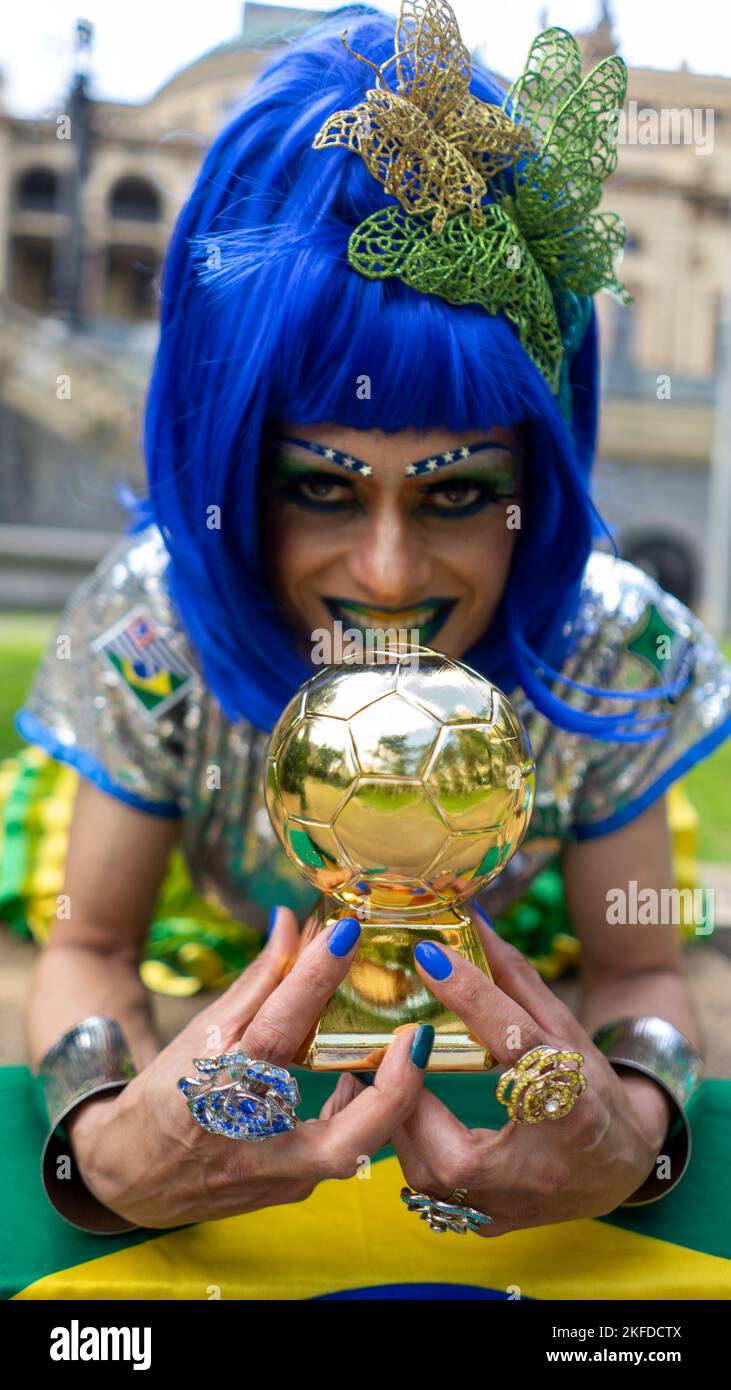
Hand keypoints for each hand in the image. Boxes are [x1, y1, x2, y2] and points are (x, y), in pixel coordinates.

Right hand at [67, 908, 432, 1228]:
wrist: (134, 1174)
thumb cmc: (168, 1094)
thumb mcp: (203, 1033)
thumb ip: (258, 981)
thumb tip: (292, 923)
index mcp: (218, 1089)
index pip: (275, 1030)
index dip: (312, 979)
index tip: (344, 932)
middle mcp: (250, 1144)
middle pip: (337, 1136)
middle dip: (391, 1088)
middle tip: (418, 1035)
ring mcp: (275, 1178)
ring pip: (350, 1153)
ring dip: (386, 1099)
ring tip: (406, 1045)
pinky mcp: (291, 1190)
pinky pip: (342, 1151)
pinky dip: (359, 1111)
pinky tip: (361, 1075)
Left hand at [332, 910, 672, 1233]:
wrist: (619, 1165)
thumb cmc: (588, 1088)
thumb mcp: (562, 1027)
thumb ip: (513, 976)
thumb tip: (470, 915)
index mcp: (575, 1104)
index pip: (516, 1043)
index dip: (470, 995)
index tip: (428, 951)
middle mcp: (544, 1166)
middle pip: (454, 1146)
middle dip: (407, 1095)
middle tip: (387, 1044)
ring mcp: (513, 1206)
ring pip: (428, 1177)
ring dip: (399, 1122)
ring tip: (387, 1073)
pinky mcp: (490, 1222)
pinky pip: (430, 1194)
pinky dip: (409, 1150)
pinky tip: (398, 1112)